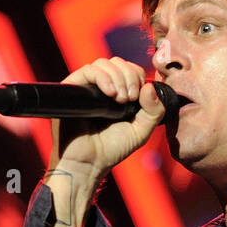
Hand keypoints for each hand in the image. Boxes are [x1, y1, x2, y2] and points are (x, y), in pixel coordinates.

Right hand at [49, 57, 166, 180]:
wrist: (88, 163)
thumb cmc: (111, 149)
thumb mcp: (141, 130)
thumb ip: (153, 111)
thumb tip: (150, 86)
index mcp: (117, 93)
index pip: (129, 69)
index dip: (137, 76)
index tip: (138, 97)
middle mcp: (101, 87)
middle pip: (117, 62)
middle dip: (129, 76)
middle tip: (130, 98)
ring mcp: (86, 87)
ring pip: (104, 64)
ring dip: (118, 77)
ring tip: (120, 99)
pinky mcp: (72, 88)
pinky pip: (88, 70)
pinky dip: (103, 77)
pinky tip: (110, 94)